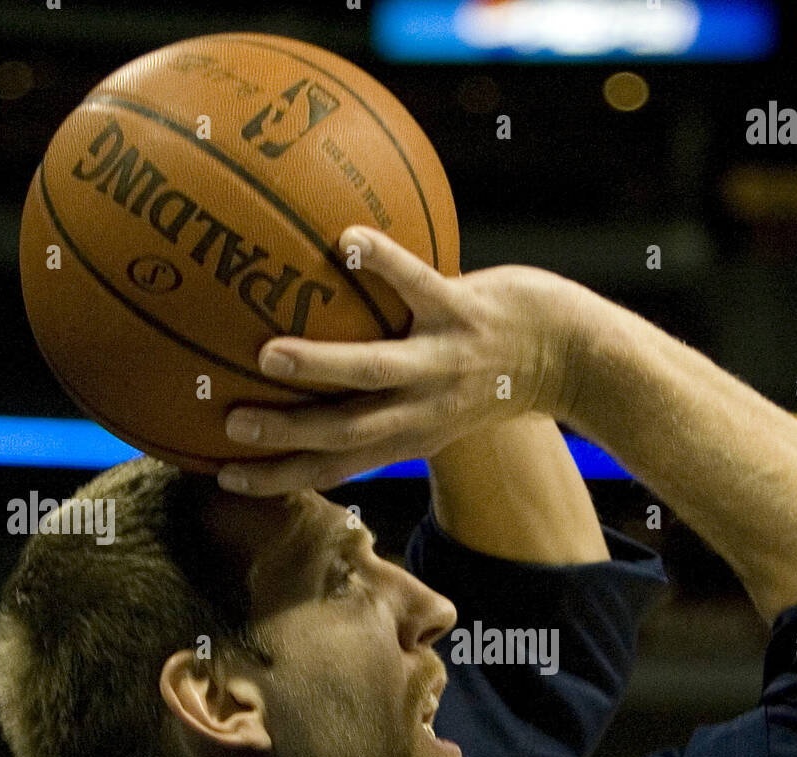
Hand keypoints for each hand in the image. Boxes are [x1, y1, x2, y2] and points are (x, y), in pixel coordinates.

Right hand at [220, 226, 576, 494]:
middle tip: (231, 426)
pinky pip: (416, 281)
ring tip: (269, 355)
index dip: (281, 477)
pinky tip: (341, 238)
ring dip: (323, 365)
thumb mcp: (439, 408)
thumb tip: (315, 389)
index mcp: (409, 437)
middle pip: (346, 433)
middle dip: (287, 436)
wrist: (571, 355)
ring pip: (376, 371)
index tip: (226, 477)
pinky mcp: (464, 311)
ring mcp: (444, 361)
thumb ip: (384, 405)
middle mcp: (424, 410)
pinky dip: (381, 261)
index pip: (334, 468)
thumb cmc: (493, 376)